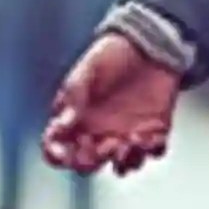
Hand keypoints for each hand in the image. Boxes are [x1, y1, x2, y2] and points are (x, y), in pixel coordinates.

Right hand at [42, 33, 181, 176]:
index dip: (57, 155)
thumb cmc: (110, 56)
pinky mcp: (152, 131)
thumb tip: (62, 126)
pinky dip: (151, 150)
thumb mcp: (86, 72)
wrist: (148, 44)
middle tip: (104, 145)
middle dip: (93, 160)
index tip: (66, 153)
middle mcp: (96, 133)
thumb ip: (73, 99)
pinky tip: (151, 136)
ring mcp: (124, 135)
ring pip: (120, 164)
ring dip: (124, 161)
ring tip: (131, 142)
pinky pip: (151, 152)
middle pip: (88, 163)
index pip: (56, 147)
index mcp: (74, 121)